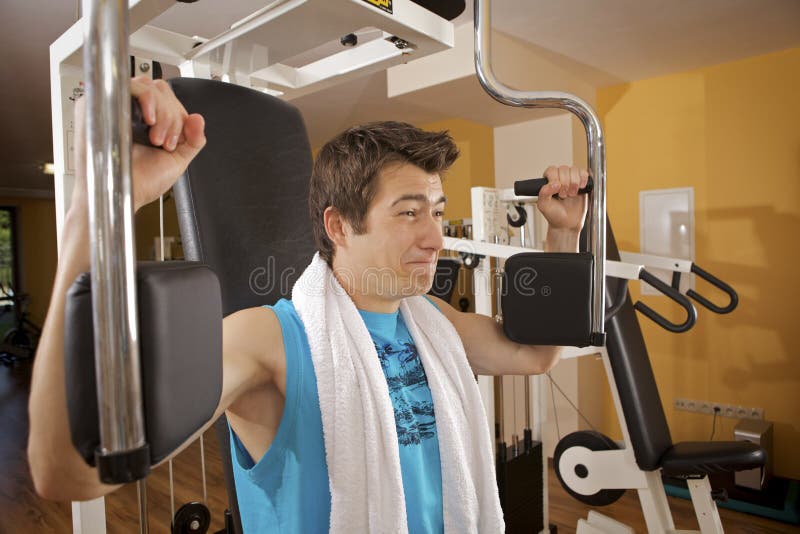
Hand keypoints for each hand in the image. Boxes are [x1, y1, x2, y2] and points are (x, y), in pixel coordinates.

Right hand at [71, 77, 205, 213]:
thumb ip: (194, 141)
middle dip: (171, 117)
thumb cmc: (141, 182)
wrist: (120, 193)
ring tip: (155, 138)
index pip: (169, 99)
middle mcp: (133, 111)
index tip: (173, 143)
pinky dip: (146, 99)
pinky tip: (148, 121)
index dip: (177, 117)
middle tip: (164, 143)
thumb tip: (198, 119)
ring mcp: (117, 105)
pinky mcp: (101, 103)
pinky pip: (128, 85)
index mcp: (151, 121)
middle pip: (160, 89)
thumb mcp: (177, 161)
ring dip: (162, 112)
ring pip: (148, 86)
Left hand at [536, 165, 589, 232]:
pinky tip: (580, 189)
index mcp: (548, 181)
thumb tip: (553, 184)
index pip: (552, 170)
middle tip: (564, 196)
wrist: (566, 223)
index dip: (555, 179)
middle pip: (564, 169)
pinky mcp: (582, 182)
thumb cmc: (554, 214)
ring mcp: (571, 179)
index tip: (557, 190)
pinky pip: (584, 173)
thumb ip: (543, 193)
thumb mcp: (544, 205)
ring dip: (574, 183)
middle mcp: (559, 177)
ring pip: (574, 170)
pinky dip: (583, 180)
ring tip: (571, 194)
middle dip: (565, 184)